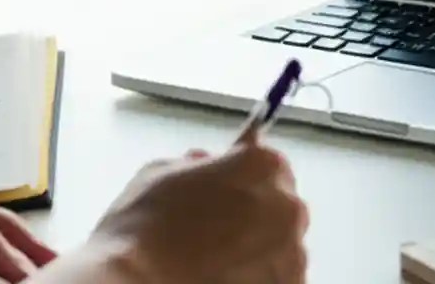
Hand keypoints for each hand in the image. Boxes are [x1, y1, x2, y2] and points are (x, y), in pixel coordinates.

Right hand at [89, 142, 308, 283]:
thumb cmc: (143, 231)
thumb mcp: (159, 173)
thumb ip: (194, 163)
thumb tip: (203, 163)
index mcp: (262, 166)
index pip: (271, 165)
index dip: (247, 180)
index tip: (232, 191)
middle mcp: (286, 206)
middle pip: (280, 205)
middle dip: (255, 215)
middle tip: (216, 231)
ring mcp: (291, 252)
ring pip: (281, 246)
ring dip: (257, 250)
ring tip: (215, 261)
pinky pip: (278, 278)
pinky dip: (257, 278)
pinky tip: (224, 278)